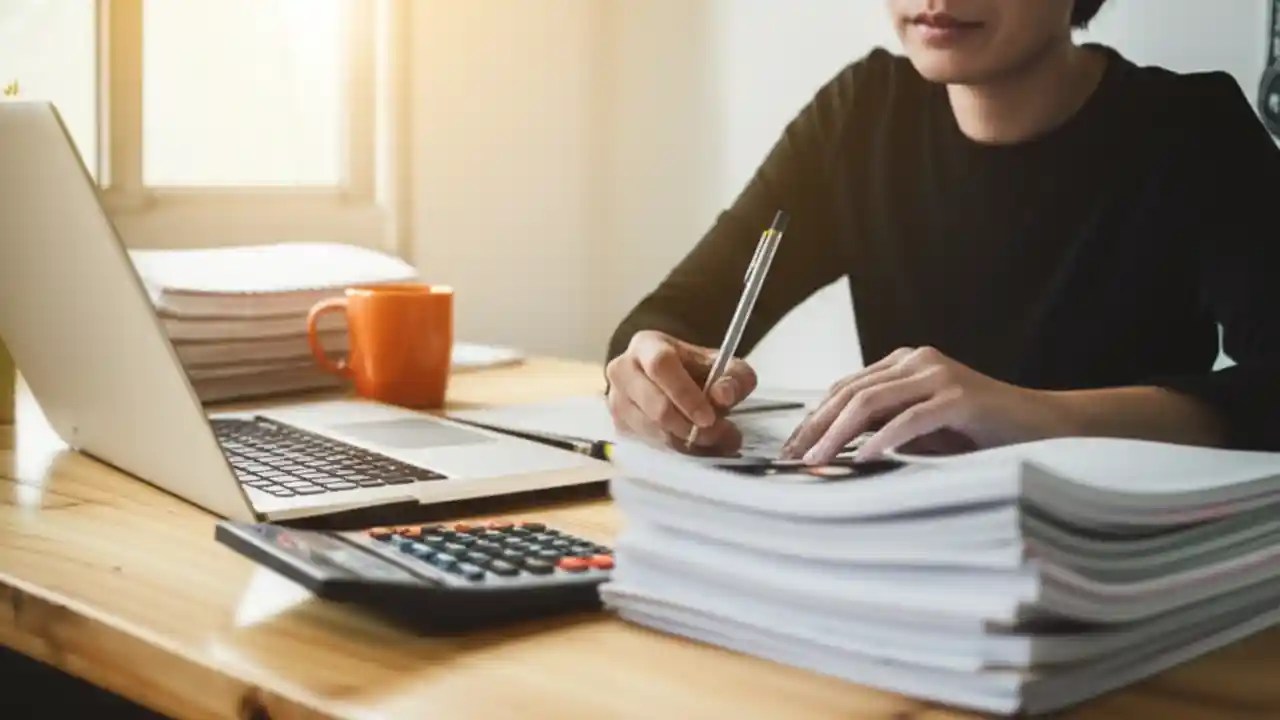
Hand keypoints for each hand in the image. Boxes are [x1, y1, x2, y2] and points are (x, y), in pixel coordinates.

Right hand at [606, 330, 757, 453]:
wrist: (674, 382)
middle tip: (719, 435)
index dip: (685, 394)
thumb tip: (722, 395)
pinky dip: (675, 450)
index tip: (709, 418)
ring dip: (685, 441)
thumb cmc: (699, 371)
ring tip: (714, 441)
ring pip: (650, 430)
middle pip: (653, 404)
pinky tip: (694, 445)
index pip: (660, 366)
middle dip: (689, 426)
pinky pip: (647, 444)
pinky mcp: (619, 426)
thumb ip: (733, 377)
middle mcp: (623, 371)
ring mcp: (616, 400)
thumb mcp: (726, 366)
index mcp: (647, 345)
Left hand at [781, 347, 1072, 463]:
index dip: (813, 417)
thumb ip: (880, 428)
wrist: (1042, 429)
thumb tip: (829, 449)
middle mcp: (917, 361)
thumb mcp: (918, 430)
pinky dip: (884, 440)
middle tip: (793, 457)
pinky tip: (865, 459)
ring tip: (817, 461)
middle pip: (850, 392)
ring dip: (838, 434)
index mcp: (903, 364)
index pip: (845, 388)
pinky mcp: (960, 397)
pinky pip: (910, 419)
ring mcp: (939, 375)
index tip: (792, 447)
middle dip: (816, 427)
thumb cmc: (977, 434)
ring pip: (871, 402)